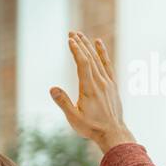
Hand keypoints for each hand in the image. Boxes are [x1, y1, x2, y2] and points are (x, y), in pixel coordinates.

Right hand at [50, 31, 134, 153]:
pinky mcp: (112, 85)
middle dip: (81, 44)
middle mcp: (100, 82)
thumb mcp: (74, 118)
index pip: (83, 64)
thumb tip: (53, 88)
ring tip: (81, 35)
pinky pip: (107, 65)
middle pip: (90, 58)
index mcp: (89, 89)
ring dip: (89, 46)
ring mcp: (108, 83)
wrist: (113, 133)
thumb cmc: (92, 127)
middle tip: (72, 32)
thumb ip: (63, 102)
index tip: (69, 40)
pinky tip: (98, 44)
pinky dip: (102, 53)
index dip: (76, 51)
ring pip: (98, 60)